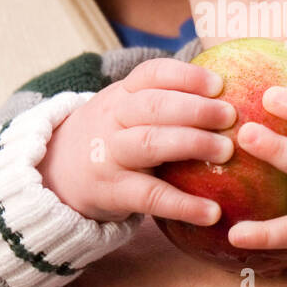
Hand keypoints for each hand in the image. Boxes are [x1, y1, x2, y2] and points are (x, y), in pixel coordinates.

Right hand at [39, 58, 236, 224]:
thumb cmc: (111, 137)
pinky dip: (183, 204)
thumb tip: (231, 93)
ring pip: (150, 143)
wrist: (55, 174)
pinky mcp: (111, 191)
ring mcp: (109, 155)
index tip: (219, 83)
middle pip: (154, 106)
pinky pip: (149, 196)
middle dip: (196, 108)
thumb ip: (164, 100)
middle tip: (231, 116)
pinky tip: (212, 212)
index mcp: (122, 94)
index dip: (186, 76)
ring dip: (191, 143)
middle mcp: (113, 119)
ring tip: (226, 151)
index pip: (152, 74)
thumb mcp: (126, 109)